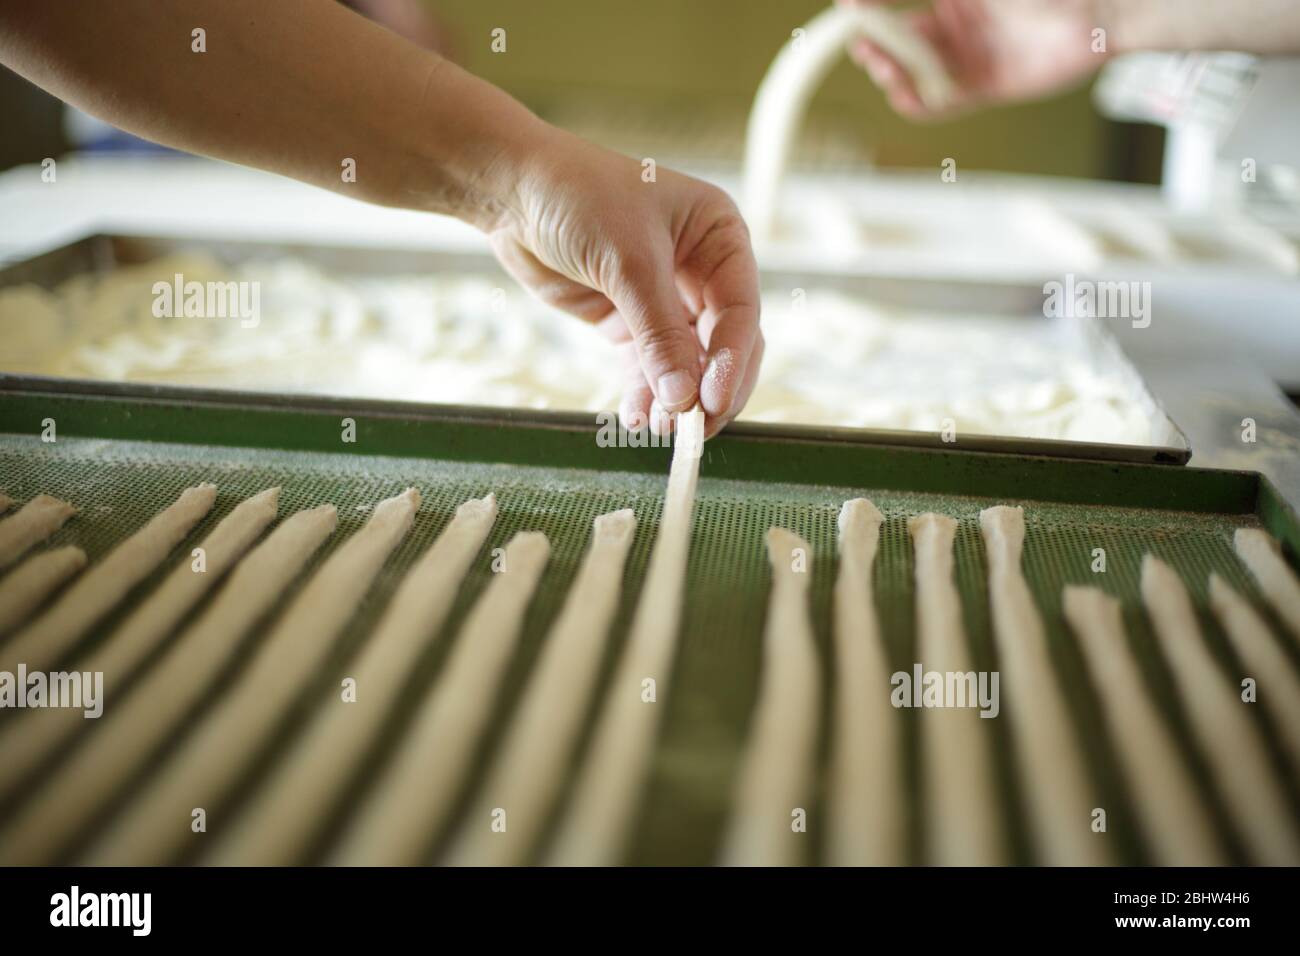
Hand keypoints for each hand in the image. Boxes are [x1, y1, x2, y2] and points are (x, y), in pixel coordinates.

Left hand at [483, 125, 762, 438]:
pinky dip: (645, 393)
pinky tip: (636, 417)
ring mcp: (664, 298)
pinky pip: (647, 367)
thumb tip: (685, 399)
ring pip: (687, 362)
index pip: (741, 309)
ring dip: (677, 398)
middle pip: (724, 343)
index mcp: (719, 236)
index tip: (714, 401)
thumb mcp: (629, 262)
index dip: (733, 359)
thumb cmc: (579, 197)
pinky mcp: (628, 321)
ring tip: (661, 429)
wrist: (513, 189)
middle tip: (696, 429)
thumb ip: (660, 333)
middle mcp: (701, 270)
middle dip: (711, 386)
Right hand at [839, 0, 1110, 117]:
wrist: (1094, 12)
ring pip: (914, 74)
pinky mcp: (982, 89)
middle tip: (860, 41)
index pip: (895, 7)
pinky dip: (914, 100)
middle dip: (874, 44)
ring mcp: (967, 61)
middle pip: (898, 43)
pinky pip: (938, 103)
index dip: (868, 10)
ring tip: (878, 62)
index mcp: (951, 0)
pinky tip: (899, 89)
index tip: (846, 8)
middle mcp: (955, 30)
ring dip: (889, 71)